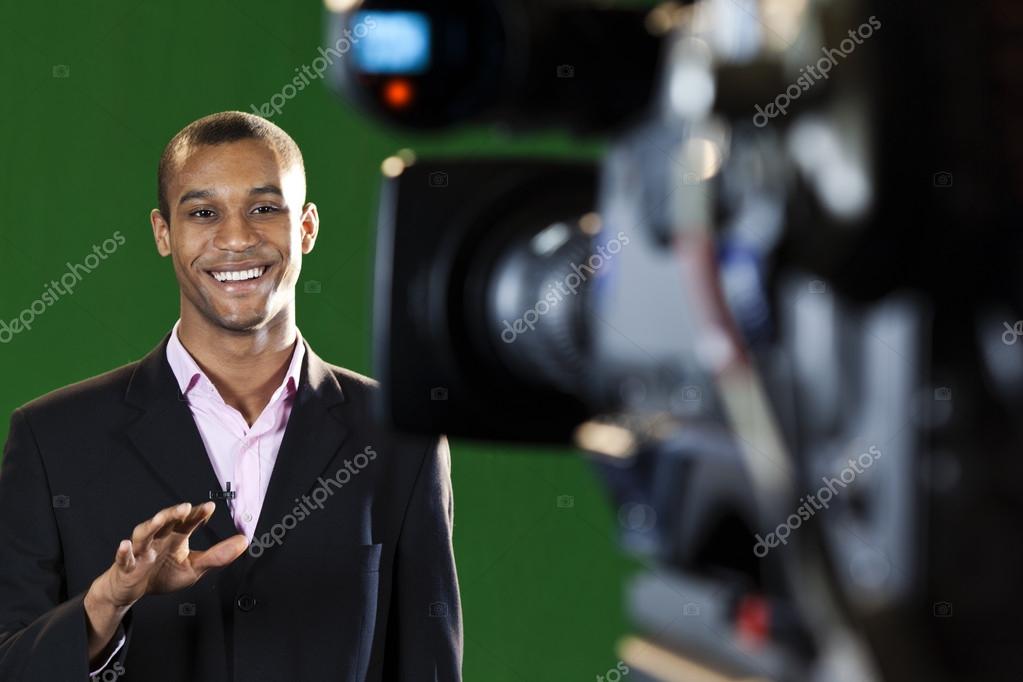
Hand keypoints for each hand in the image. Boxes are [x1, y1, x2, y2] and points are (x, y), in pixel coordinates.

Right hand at [92, 501, 247, 608]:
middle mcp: (158, 538)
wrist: (132, 590)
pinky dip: (124, 552)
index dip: (198, 513)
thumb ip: (218, 555)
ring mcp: (141, 550)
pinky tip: (125, 545)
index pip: (188, 521)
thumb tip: (244, 541)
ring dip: (152, 524)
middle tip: (186, 508)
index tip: (210, 507)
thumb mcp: (194, 567)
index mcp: (176, 536)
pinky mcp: (126, 565)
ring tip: (160, 518)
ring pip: (144, 533)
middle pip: (166, 521)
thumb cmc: (162, 574)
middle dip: (174, 513)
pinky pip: (124, 558)